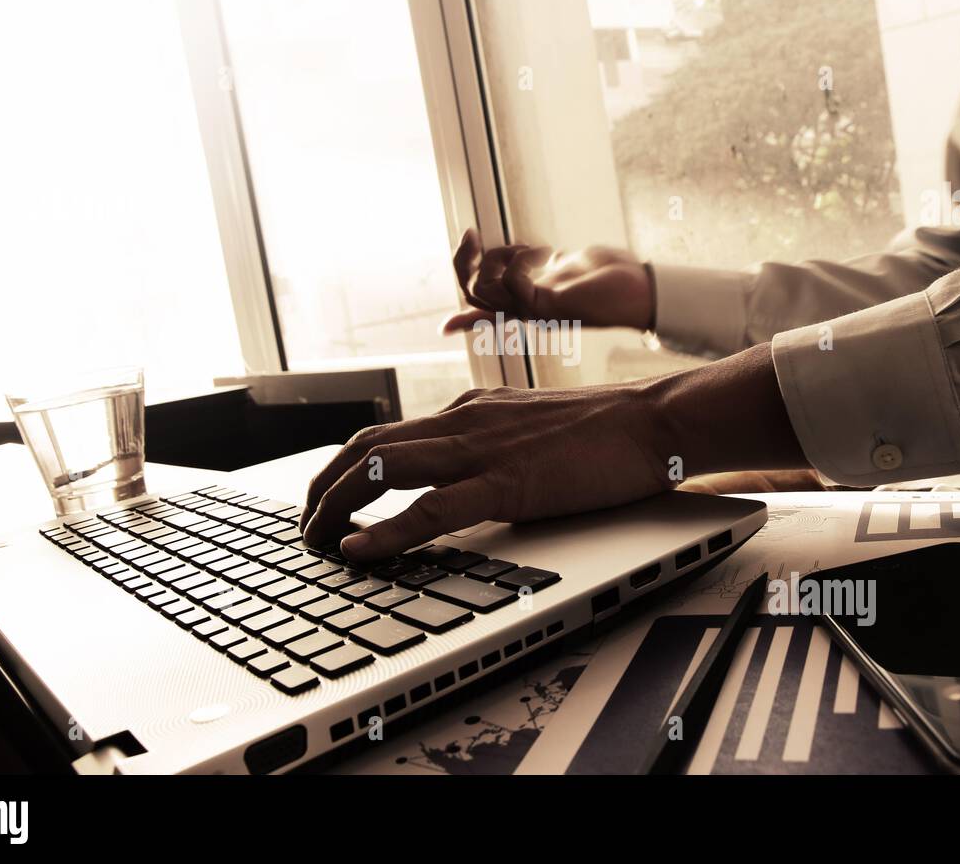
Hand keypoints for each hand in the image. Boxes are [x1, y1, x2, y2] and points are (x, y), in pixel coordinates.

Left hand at [300, 343, 806, 562]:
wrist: (652, 422)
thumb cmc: (603, 431)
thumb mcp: (528, 429)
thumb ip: (489, 444)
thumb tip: (460, 475)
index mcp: (469, 410)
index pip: (386, 433)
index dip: (344, 466)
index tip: (327, 498)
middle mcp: (463, 421)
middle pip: (366, 446)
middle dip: (324, 486)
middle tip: (306, 525)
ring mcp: (481, 449)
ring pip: (383, 469)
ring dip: (338, 505)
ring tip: (314, 540)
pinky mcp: (507, 483)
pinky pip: (431, 509)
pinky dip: (387, 531)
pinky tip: (360, 549)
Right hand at [442, 228, 653, 332]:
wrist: (640, 288)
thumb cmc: (610, 276)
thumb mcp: (570, 264)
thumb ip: (547, 263)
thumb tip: (537, 253)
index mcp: (528, 303)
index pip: (486, 314)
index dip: (463, 320)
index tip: (442, 329)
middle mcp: (527, 311)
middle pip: (473, 295)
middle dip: (463, 262)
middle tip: (471, 233)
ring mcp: (535, 311)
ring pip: (484, 291)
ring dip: (496, 257)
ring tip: (528, 247)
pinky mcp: (548, 306)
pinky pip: (512, 284)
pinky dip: (520, 261)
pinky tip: (545, 251)